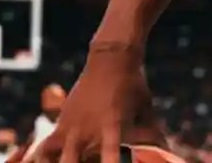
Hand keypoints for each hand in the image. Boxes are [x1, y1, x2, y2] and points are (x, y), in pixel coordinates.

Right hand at [10, 44, 162, 162]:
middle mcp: (88, 128)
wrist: (110, 59)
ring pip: (55, 157)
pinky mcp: (62, 122)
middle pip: (72, 161)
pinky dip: (44, 159)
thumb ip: (153, 135)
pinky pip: (46, 147)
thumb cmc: (133, 85)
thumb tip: (167, 153)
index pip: (110, 155)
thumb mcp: (145, 109)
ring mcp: (72, 125)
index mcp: (112, 125)